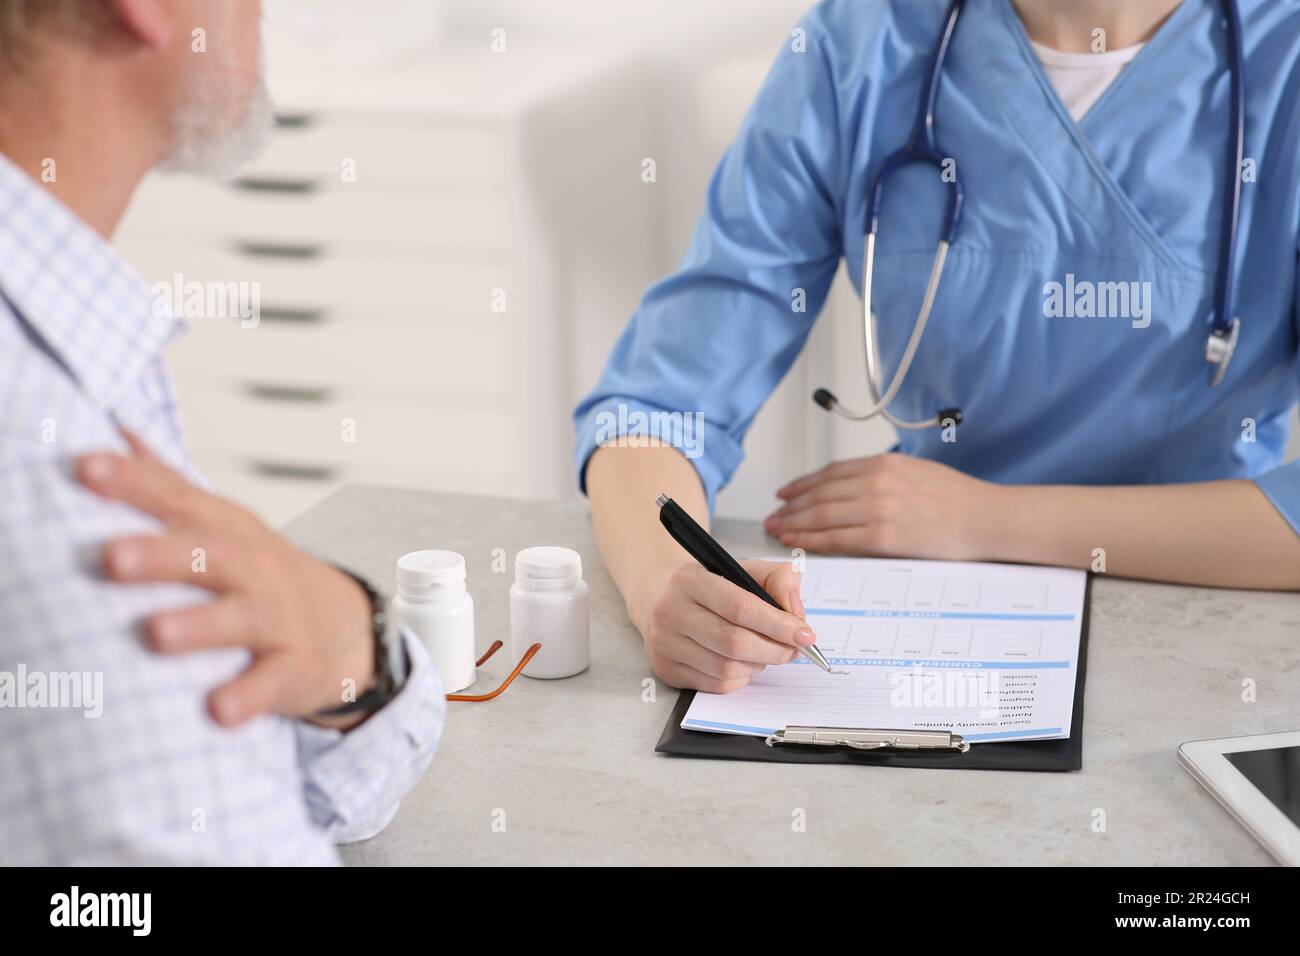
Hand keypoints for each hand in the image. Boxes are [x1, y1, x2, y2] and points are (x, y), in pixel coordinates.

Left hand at [77, 433, 375, 728]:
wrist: (343, 625)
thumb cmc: (260, 574)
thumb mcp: (221, 524)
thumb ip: (168, 484)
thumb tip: (115, 434)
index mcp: (227, 530)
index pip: (178, 499)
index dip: (133, 483)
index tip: (85, 469)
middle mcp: (253, 568)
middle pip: (209, 554)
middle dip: (161, 554)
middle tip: (110, 557)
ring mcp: (277, 618)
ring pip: (240, 618)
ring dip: (199, 626)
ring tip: (155, 635)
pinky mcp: (295, 668)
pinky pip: (272, 682)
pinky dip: (248, 696)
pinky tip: (217, 711)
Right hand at [631, 558, 815, 693]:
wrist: (659, 595)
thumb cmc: (711, 583)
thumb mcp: (745, 569)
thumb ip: (779, 581)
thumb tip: (797, 615)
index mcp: (690, 580)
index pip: (740, 607)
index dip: (777, 624)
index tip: (805, 634)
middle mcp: (671, 612)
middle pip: (734, 643)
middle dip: (774, 649)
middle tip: (794, 648)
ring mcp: (665, 644)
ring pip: (726, 668)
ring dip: (758, 664)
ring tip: (765, 651)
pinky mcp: (666, 670)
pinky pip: (716, 685)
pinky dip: (741, 678)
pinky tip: (743, 662)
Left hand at [764, 452, 996, 559]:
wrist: (987, 518)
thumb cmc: (958, 499)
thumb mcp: (914, 472)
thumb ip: (880, 477)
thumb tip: (847, 489)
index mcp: (883, 464)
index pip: (829, 473)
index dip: (801, 485)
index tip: (784, 493)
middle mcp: (876, 482)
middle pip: (819, 494)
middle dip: (790, 507)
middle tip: (773, 516)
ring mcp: (878, 509)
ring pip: (821, 516)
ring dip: (794, 524)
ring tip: (778, 530)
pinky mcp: (883, 537)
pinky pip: (836, 539)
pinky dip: (811, 541)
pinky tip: (797, 543)